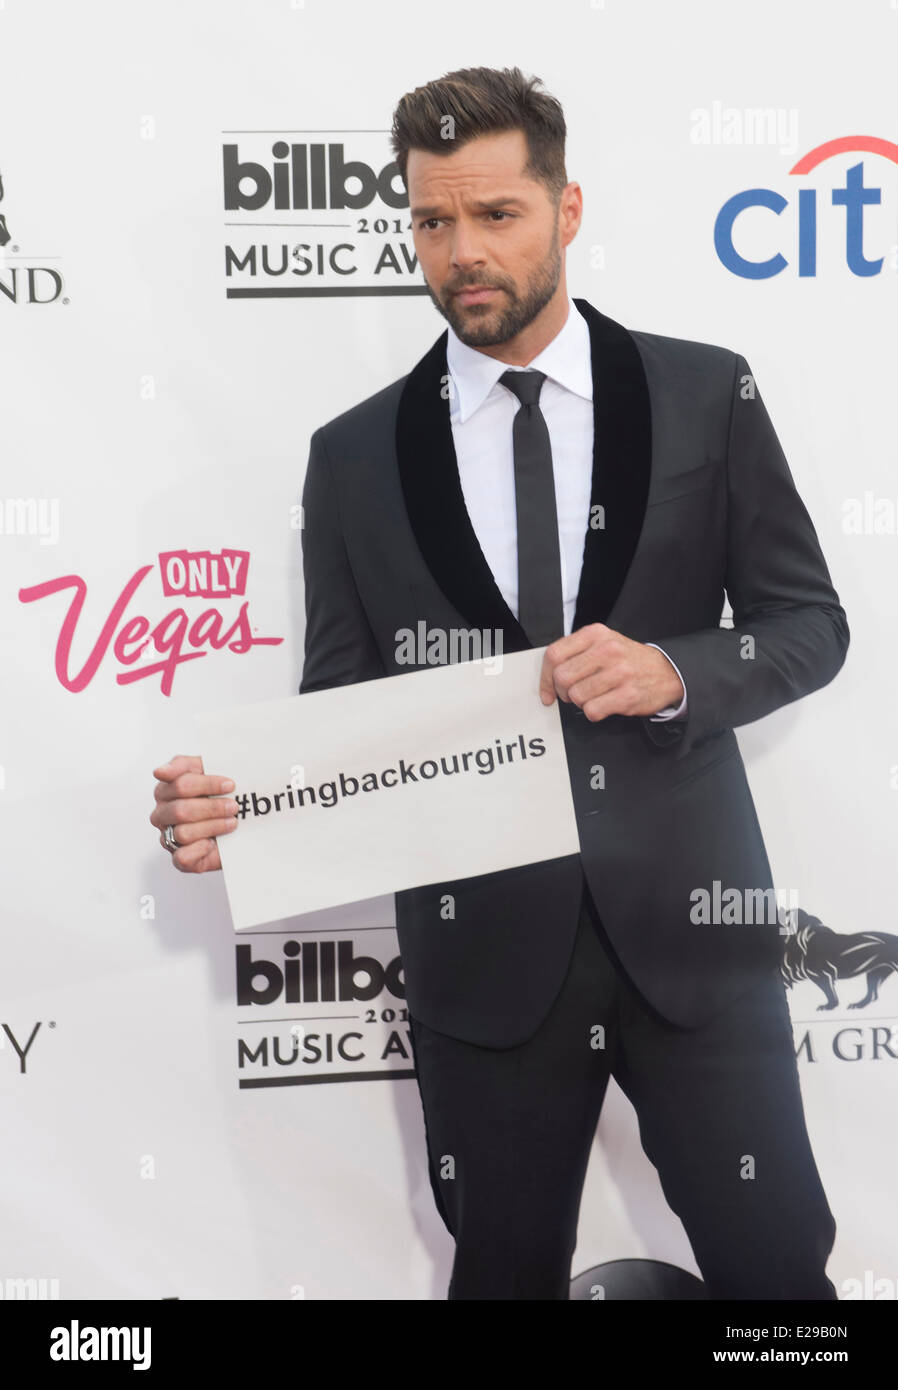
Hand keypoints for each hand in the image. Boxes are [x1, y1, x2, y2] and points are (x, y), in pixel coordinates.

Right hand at [150, 754, 238, 872]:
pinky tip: (213, 843)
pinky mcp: (179, 858)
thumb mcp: (207, 770)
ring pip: (184, 832)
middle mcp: (162, 814)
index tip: (229, 785)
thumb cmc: (218, 795)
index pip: (180, 784)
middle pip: (181, 810)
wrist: (238, 824)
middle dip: (212, 807)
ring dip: (213, 826)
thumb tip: (160, 771)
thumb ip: (184, 765)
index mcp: (165, 790)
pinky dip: (200, 849)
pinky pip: (183, 857)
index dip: (207, 784)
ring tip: (232, 822)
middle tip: (233, 806)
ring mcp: (168, 836)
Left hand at [539, 623, 683, 720]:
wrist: (667, 672)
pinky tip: (603, 704)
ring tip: (593, 697)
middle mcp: (607, 650)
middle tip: (572, 694)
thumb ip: (575, 653)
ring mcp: (619, 673)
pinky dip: (593, 712)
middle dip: (562, 692)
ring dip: (580, 703)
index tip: (547, 690)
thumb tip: (547, 676)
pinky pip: (592, 711)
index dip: (545, 677)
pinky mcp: (627, 695)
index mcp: (596, 634)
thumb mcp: (603, 643)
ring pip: (576, 696)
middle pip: (562, 677)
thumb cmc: (629, 659)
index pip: (554, 655)